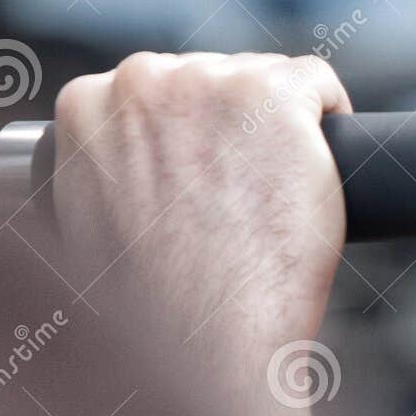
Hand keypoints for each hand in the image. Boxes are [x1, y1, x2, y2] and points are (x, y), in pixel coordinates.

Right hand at [52, 51, 351, 351]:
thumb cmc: (154, 304)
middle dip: (235, 131)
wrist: (200, 336)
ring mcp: (211, 85)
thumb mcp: (98, 224)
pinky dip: (331, 115)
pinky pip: (316, 82)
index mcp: (85, 107)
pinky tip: (327, 160)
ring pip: (264, 80)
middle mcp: (141, 81)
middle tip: (248, 197)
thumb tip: (154, 174)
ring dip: (281, 129)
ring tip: (276, 196)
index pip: (156, 91)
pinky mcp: (274, 97)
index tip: (211, 175)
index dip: (191, 135)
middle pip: (213, 80)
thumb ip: (114, 175)